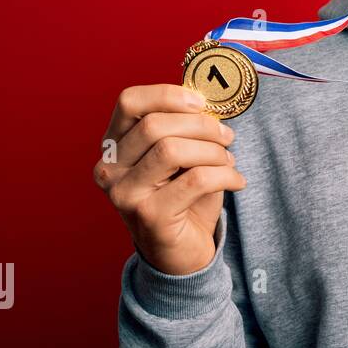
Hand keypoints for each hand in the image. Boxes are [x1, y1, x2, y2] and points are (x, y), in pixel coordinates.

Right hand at [93, 84, 245, 274]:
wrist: (182, 253)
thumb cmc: (184, 197)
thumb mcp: (182, 156)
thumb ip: (185, 128)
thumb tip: (209, 101)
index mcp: (114, 146)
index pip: (129, 102)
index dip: (168, 94)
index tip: (202, 104)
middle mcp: (110, 169)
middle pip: (155, 125)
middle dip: (202, 125)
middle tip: (227, 137)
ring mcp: (125, 194)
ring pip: (172, 149)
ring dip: (213, 151)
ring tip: (229, 161)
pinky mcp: (148, 215)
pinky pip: (195, 179)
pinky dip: (225, 175)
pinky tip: (237, 181)